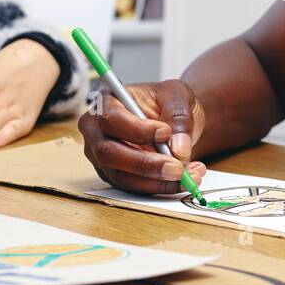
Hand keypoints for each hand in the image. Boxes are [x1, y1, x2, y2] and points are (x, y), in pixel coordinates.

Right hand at [77, 79, 207, 193]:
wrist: (172, 119)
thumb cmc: (167, 101)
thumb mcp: (178, 96)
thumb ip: (179, 118)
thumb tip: (179, 151)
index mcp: (107, 101)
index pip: (111, 119)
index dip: (136, 130)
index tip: (165, 133)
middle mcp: (97, 130)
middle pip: (108, 153)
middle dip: (145, 164)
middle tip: (177, 168)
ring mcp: (102, 156)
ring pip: (121, 176)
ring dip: (155, 181)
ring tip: (187, 176)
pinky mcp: (114, 175)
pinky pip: (133, 188)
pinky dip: (159, 187)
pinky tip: (182, 181)